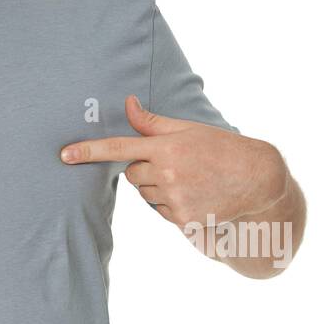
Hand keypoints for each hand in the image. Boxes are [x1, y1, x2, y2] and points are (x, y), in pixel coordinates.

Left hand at [59, 95, 279, 226]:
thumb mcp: (189, 129)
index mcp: (167, 147)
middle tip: (176, 164)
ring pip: (147, 195)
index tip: (64, 154)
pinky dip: (173, 205)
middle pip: (133, 175)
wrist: (258, 181)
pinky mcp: (184, 220)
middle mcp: (168, 174)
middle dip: (146, 169)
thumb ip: (153, 123)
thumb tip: (128, 102)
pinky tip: (197, 196)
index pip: (119, 148)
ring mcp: (176, 199)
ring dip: (159, 188)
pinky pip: (163, 212)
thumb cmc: (221, 149)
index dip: (89, 151)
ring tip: (191, 180)